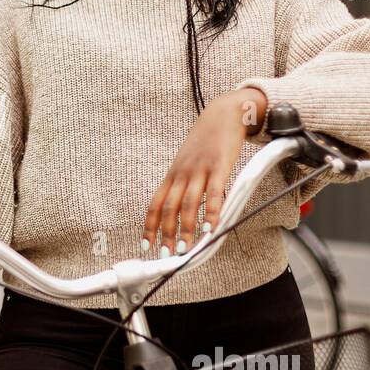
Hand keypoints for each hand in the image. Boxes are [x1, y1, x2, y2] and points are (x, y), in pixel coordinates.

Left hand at [143, 87, 266, 253]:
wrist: (224, 114)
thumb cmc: (206, 141)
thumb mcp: (188, 162)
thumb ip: (185, 183)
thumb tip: (183, 208)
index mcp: (173, 174)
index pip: (155, 203)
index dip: (149, 226)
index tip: (146, 245)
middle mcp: (182, 174)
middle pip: (169, 208)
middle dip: (166, 234)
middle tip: (167, 255)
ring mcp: (200, 170)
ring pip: (188, 204)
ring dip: (186, 229)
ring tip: (187, 249)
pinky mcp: (219, 166)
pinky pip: (214, 193)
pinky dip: (212, 212)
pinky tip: (211, 228)